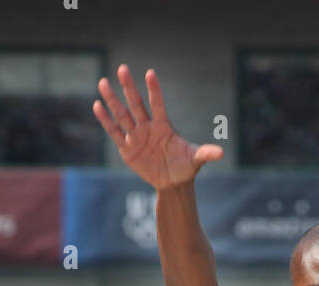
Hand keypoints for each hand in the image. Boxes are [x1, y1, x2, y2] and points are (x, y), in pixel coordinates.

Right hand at [93, 65, 223, 188]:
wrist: (172, 183)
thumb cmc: (185, 168)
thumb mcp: (195, 160)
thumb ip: (206, 153)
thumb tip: (221, 153)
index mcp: (164, 126)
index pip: (158, 104)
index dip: (155, 90)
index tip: (150, 73)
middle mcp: (148, 127)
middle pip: (136, 104)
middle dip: (129, 87)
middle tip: (122, 69)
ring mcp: (136, 137)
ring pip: (122, 115)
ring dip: (112, 100)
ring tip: (103, 82)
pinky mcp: (127, 149)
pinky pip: (114, 132)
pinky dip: (106, 120)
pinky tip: (97, 106)